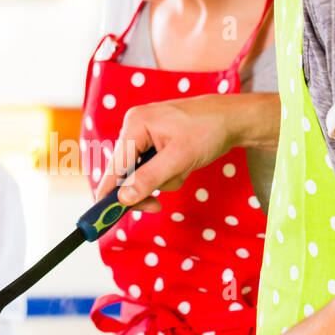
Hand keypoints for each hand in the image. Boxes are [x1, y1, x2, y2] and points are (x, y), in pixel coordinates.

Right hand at [97, 93, 277, 211]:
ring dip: (163, 179)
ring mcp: (144, 132)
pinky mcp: (154, 139)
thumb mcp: (180, 159)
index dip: (109, 193)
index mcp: (135, 124)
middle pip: (126, 171)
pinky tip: (183, 164)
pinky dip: (168, 173)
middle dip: (148, 186)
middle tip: (156, 206)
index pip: (115, 166)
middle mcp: (134, 126)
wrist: (232, 118)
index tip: (101, 216)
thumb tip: (123, 198)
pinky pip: (152, 166)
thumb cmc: (209, 131)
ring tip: (184, 168)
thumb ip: (149, 179)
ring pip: (142, 172)